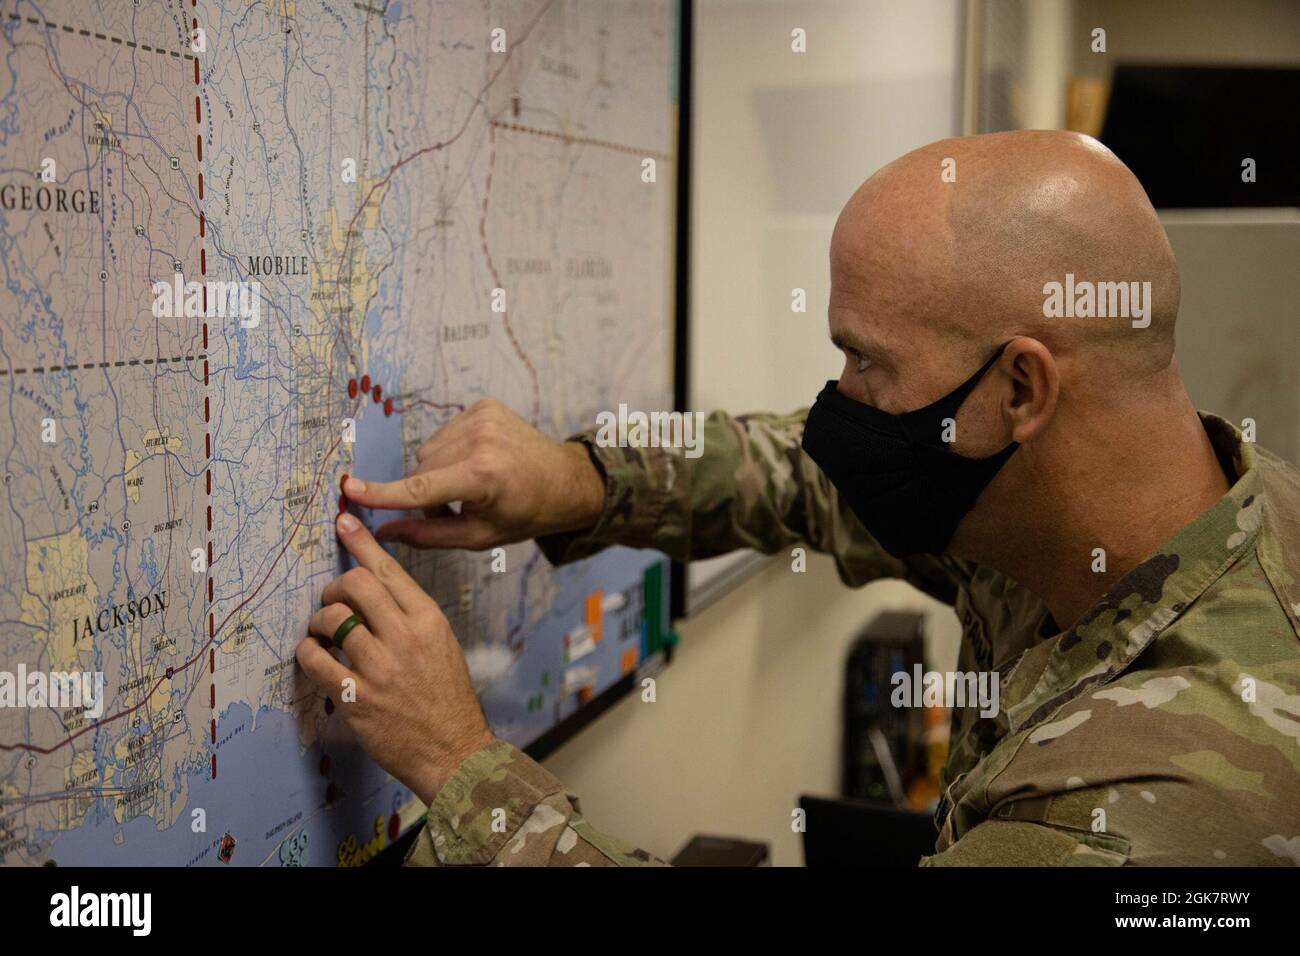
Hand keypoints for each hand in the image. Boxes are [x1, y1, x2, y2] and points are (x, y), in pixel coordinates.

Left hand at [295, 512, 493, 804]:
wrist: (455, 751)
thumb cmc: (447, 698)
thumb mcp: (442, 645)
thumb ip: (411, 616)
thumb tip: (375, 590)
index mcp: (429, 620)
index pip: (389, 569)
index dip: (361, 541)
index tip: (343, 520)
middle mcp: (405, 637)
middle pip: (355, 585)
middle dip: (333, 586)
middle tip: (329, 600)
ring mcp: (380, 668)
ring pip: (331, 619)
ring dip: (317, 622)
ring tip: (320, 634)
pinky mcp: (357, 697)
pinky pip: (316, 661)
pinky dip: (307, 653)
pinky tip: (313, 657)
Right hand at [342, 399, 604, 549]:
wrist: (565, 479)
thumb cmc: (525, 513)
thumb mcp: (480, 536)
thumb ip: (429, 535)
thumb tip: (383, 532)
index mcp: (483, 475)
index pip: (421, 488)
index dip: (383, 493)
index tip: (350, 489)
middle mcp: (480, 439)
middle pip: (421, 471)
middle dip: (426, 493)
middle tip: (454, 508)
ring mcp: (481, 417)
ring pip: (428, 452)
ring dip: (436, 472)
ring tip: (468, 486)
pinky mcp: (483, 406)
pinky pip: (443, 435)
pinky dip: (450, 453)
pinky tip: (475, 462)